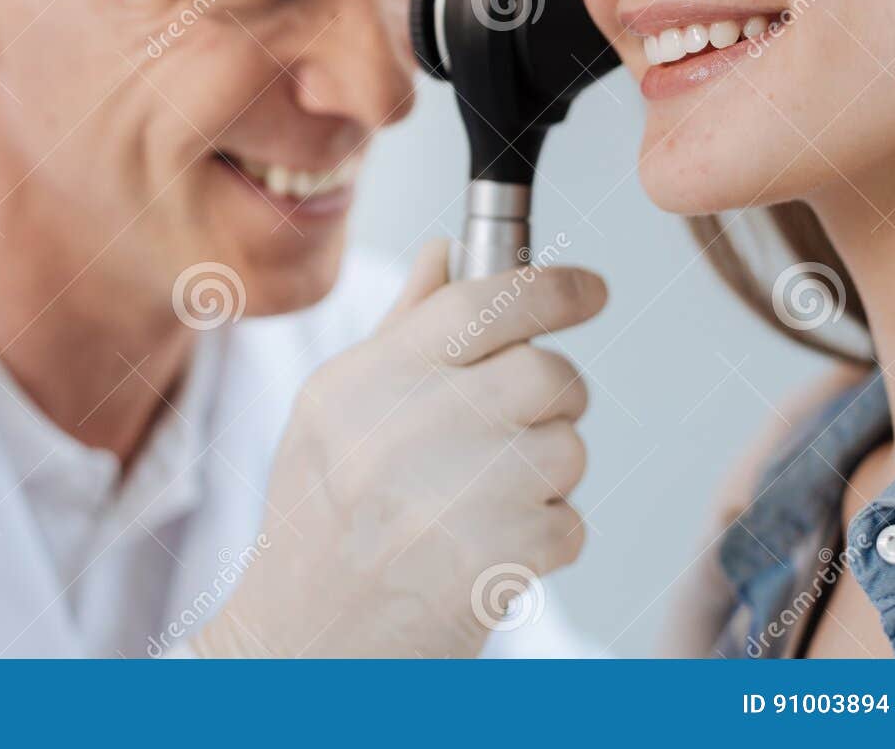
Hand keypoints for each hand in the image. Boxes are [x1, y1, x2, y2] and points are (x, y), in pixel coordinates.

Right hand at [193, 240, 605, 657]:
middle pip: (548, 372)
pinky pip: (571, 522)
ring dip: (548, 474)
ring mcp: (458, 494)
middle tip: (527, 419)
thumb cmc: (319, 520)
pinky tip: (486, 549)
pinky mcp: (497, 560)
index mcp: (370, 379)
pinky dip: (545, 539)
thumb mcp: (331, 410)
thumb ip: (402, 328)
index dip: (556, 287)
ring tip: (486, 499)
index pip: (484, 300)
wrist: (304, 644)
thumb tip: (447, 251)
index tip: (589, 290)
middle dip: (557, 393)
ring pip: (569, 449)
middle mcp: (412, 426)